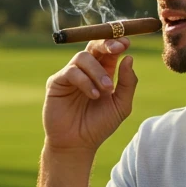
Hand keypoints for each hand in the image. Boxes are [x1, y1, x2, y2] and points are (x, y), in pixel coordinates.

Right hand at [42, 38, 136, 153]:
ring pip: (83, 57)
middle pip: (93, 46)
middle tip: (118, 48)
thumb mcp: (121, 105)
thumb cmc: (99, 126)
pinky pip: (71, 72)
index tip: (127, 42)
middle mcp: (86, 71)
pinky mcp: (56, 83)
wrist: (77, 144)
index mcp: (103, 72)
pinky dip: (85, 81)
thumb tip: (129, 58)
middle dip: (106, 43)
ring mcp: (70, 75)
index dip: (116, 42)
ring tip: (106, 89)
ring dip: (98, 71)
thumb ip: (128, 83)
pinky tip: (93, 95)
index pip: (108, 50)